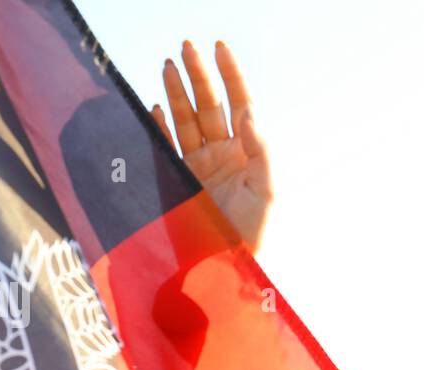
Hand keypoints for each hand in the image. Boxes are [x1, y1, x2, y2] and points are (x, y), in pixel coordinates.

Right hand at [153, 40, 271, 253]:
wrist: (224, 269)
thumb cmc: (253, 235)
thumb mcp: (267, 192)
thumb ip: (261, 150)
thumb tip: (248, 112)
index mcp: (247, 154)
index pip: (240, 104)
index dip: (230, 75)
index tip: (219, 47)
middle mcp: (223, 155)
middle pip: (209, 106)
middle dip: (198, 76)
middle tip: (185, 47)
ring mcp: (198, 167)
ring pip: (186, 120)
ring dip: (177, 92)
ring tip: (169, 65)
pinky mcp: (177, 182)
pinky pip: (166, 146)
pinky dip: (159, 126)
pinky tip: (156, 106)